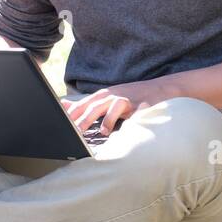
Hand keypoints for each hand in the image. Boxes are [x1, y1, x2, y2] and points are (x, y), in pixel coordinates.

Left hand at [59, 79, 175, 134]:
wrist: (163, 88)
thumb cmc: (132, 97)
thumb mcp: (107, 98)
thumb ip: (86, 104)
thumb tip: (63, 104)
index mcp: (103, 96)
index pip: (82, 105)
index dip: (71, 114)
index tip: (59, 124)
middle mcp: (113, 95)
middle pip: (94, 106)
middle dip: (83, 118)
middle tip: (74, 131)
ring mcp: (128, 99)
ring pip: (112, 107)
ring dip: (106, 119)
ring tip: (101, 132)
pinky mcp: (143, 105)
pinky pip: (135, 114)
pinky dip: (131, 121)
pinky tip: (128, 129)